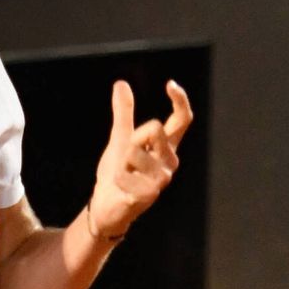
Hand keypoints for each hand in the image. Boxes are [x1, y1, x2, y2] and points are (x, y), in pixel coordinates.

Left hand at [88, 80, 192, 238]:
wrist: (106, 205)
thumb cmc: (117, 172)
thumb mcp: (119, 139)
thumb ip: (123, 113)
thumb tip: (121, 84)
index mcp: (166, 147)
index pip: (182, 121)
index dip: (180, 101)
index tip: (170, 84)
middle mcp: (170, 161)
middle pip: (154, 127)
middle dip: (132, 137)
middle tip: (125, 157)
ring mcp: (162, 178)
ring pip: (135, 150)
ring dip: (121, 162)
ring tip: (124, 175)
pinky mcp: (150, 194)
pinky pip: (124, 173)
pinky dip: (116, 179)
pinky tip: (121, 189)